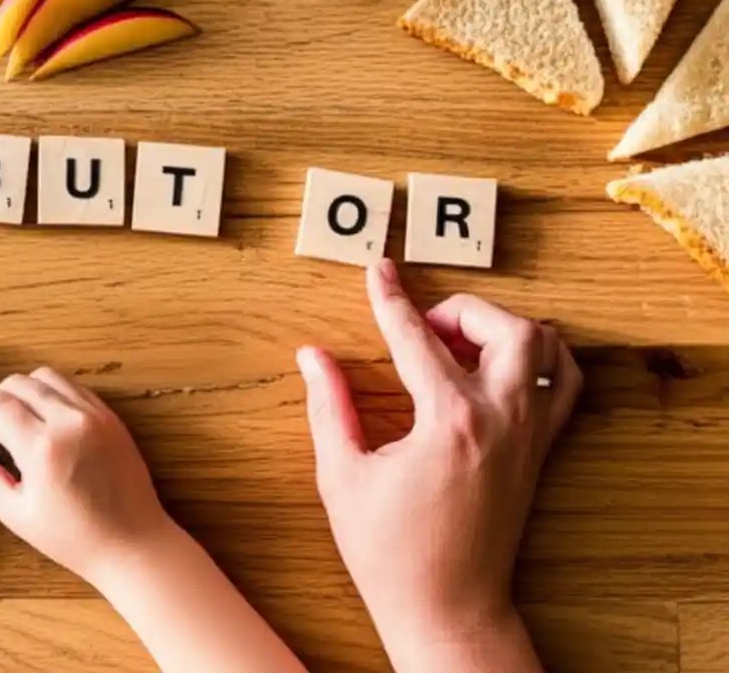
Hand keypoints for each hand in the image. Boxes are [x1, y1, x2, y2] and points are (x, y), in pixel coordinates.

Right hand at [0, 367, 171, 584]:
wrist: (133, 543)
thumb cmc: (72, 537)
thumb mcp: (17, 513)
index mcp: (42, 448)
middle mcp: (69, 422)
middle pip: (20, 381)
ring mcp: (95, 416)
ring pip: (49, 376)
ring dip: (27, 387)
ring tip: (19, 414)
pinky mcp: (112, 417)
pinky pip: (75, 387)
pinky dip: (54, 392)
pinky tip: (48, 417)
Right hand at [298, 260, 581, 669]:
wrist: (448, 609)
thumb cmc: (391, 553)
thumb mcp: (342, 476)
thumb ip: (329, 407)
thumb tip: (313, 358)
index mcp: (448, 420)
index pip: (417, 337)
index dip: (391, 299)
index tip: (379, 270)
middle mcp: (500, 420)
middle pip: (508, 328)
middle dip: (463, 311)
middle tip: (425, 327)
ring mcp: (529, 438)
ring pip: (546, 350)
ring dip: (506, 330)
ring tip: (462, 346)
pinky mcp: (539, 455)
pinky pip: (564, 388)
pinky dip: (542, 363)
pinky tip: (502, 370)